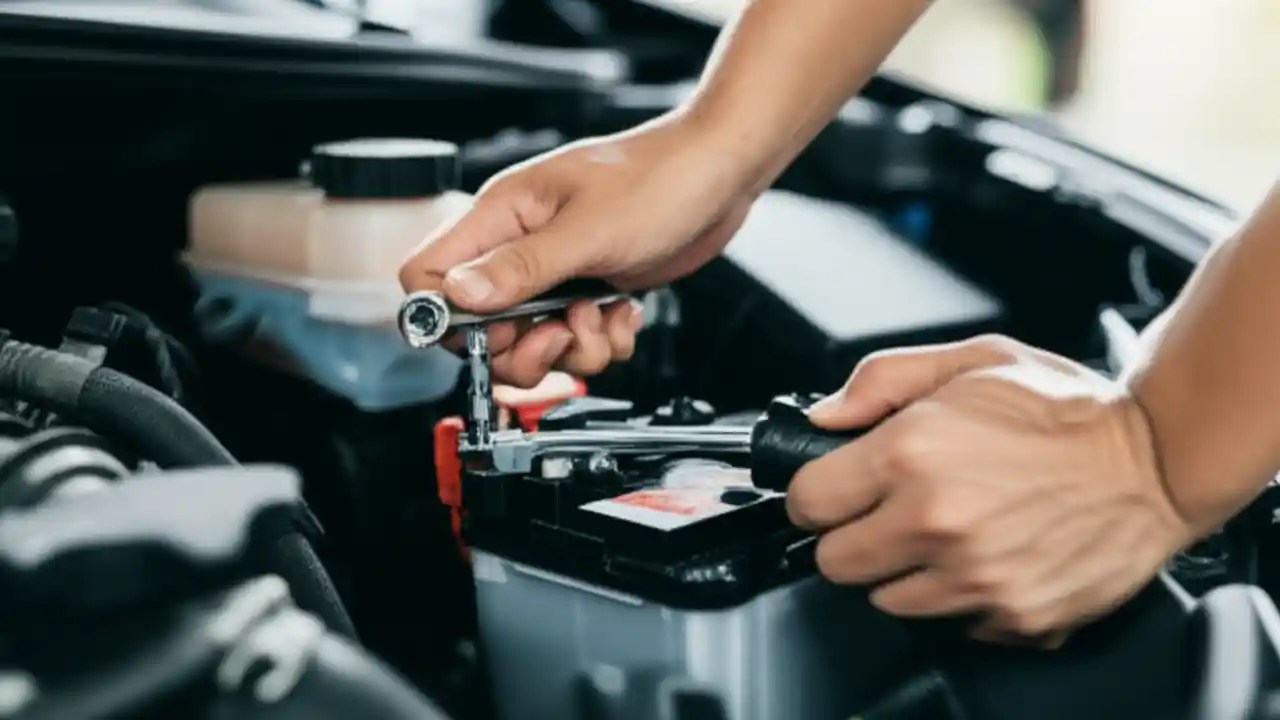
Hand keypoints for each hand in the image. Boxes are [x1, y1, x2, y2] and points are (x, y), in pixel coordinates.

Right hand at [399, 114, 755, 386]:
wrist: (717, 173)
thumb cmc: (658, 179)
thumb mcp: (587, 230)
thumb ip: (521, 267)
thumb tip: (458, 295)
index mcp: (501, 217)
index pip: (429, 274)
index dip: (446, 316)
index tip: (489, 334)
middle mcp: (520, 246)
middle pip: (481, 328)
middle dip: (522, 349)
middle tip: (559, 335)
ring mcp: (556, 272)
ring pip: (533, 342)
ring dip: (573, 348)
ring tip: (603, 316)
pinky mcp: (590, 290)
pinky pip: (578, 340)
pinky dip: (603, 340)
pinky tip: (624, 310)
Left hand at [787, 335, 1192, 644]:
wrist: (1158, 460)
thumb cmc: (1067, 409)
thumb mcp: (968, 361)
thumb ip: (880, 381)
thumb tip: (821, 417)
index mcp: (911, 453)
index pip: (806, 502)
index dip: (817, 492)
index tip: (834, 489)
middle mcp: (935, 521)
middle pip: (833, 562)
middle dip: (852, 535)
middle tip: (889, 511)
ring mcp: (974, 576)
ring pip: (886, 599)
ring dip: (904, 570)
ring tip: (949, 531)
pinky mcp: (1012, 615)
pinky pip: (951, 622)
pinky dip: (960, 596)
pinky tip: (989, 554)